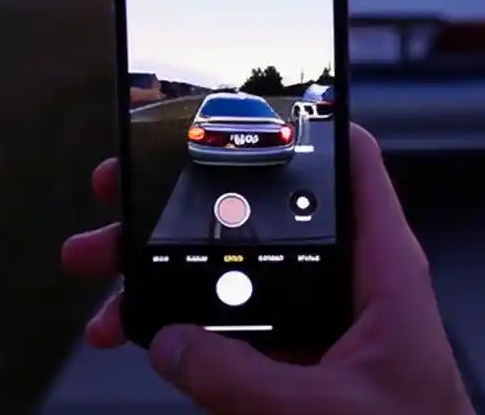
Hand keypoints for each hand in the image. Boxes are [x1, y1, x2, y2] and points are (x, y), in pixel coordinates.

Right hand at [61, 124, 474, 413]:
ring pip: (239, 274)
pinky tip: (139, 331)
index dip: (301, 120)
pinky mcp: (302, 361)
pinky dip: (188, 328)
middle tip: (116, 194)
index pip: (351, 164)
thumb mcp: (320, 412)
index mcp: (382, 270)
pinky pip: (237, 329)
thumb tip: (171, 343)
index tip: (230, 100)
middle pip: (266, 215)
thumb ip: (241, 379)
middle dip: (184, 204)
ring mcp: (323, 320)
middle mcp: (351, 283)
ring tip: (101, 273)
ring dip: (168, 270)